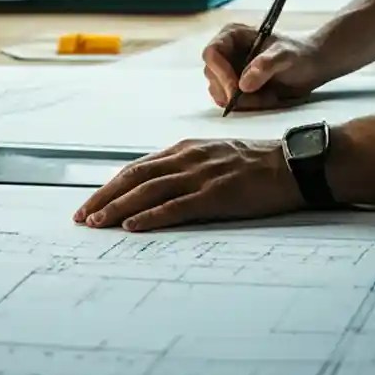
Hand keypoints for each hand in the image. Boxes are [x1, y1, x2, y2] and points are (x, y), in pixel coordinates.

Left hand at [72, 138, 303, 231]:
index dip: (110, 185)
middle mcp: (187, 159)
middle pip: (134, 178)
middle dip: (104, 197)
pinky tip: (132, 226)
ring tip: (97, 223)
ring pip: (148, 191)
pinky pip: (176, 206)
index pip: (137, 168)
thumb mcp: (214, 155)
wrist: (292, 164)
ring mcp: (201, 176)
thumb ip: (186, 166)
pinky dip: (150, 216)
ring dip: (118, 208)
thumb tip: (157, 184)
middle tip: (82, 216)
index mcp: (185, 149)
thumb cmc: (256, 164)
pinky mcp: (216, 195)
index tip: (91, 202)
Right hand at [202, 24, 327, 111]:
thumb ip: (266, 65)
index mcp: (232, 35)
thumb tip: (243, 84)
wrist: (312, 65)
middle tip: (259, 98)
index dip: (220, 73)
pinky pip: (230, 102)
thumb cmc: (299, 53)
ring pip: (219, 92)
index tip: (235, 90)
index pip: (212, 53)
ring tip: (269, 95)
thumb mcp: (286, 55)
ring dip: (243, 101)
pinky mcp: (235, 87)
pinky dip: (247, 105)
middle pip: (212, 76)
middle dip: (232, 91)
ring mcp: (229, 71)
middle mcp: (226, 52)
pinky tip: (267, 98)